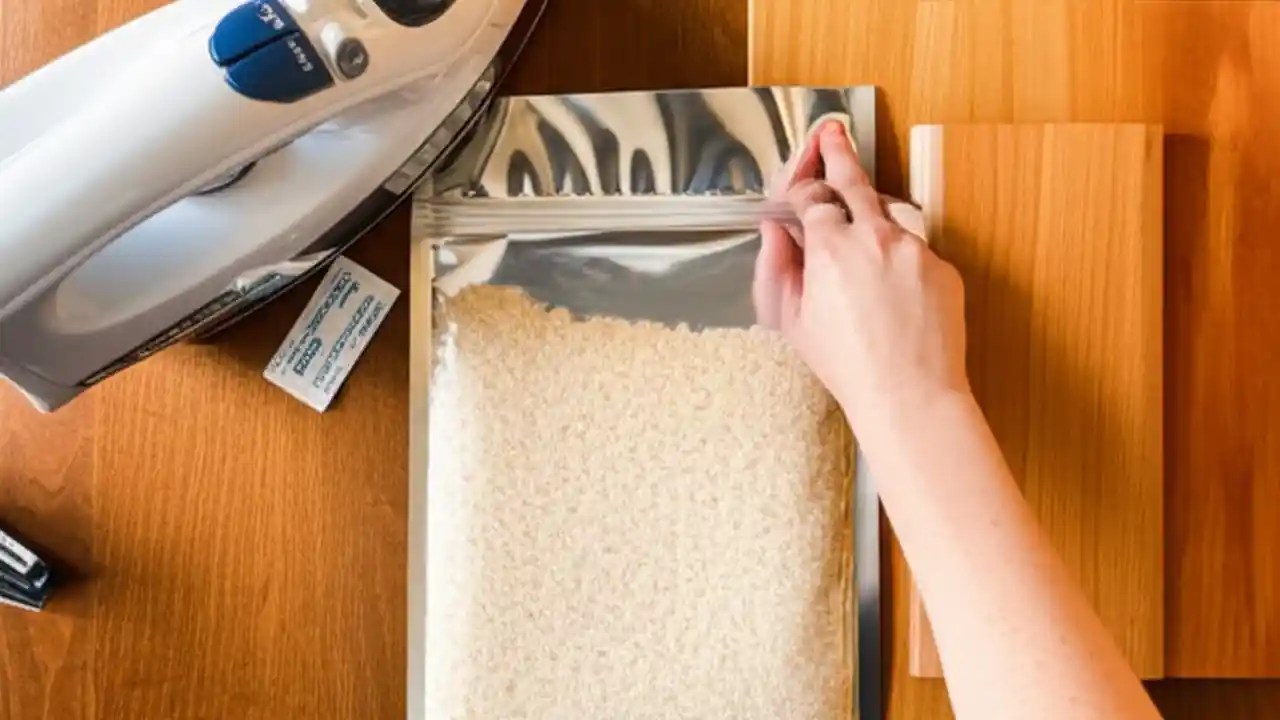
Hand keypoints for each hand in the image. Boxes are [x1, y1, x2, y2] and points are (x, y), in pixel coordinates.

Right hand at [753, 122, 968, 428]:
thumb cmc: (847, 365)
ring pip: (889, 218)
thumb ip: (778, 268)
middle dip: (838, 153)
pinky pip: (916, 252)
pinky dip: (900, 263)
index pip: (811, 199)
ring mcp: (914, 249)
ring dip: (872, 217)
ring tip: (861, 229)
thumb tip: (774, 233)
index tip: (795, 194)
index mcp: (830, 247)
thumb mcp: (793, 321)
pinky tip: (891, 294)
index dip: (799, 193)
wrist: (910, 393)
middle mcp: (874, 236)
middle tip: (831, 132)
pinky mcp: (943, 267)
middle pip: (854, 181)